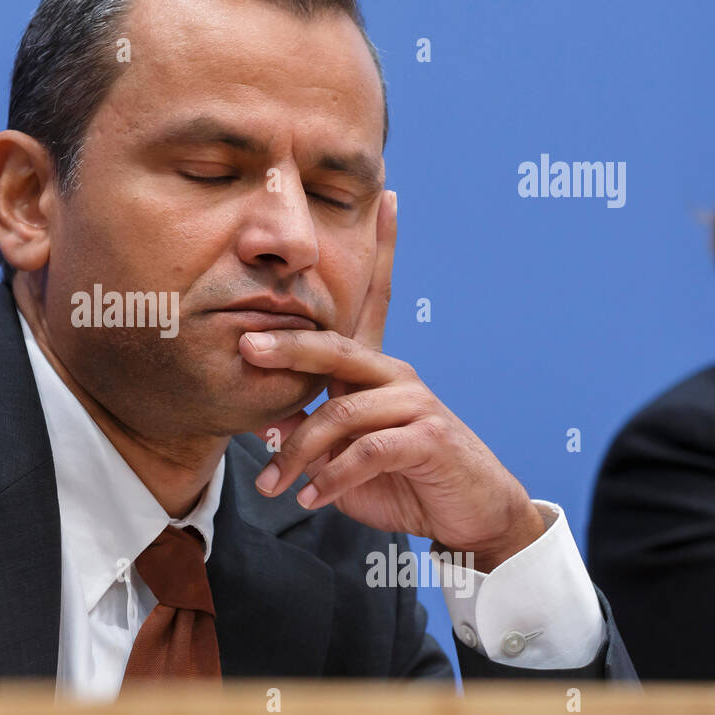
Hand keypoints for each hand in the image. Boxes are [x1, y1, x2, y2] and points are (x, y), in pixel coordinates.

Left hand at [240, 190, 544, 572]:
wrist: (469, 515)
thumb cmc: (403, 480)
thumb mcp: (344, 456)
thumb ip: (310, 434)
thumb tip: (263, 421)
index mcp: (376, 370)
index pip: (376, 298)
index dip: (383, 248)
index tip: (388, 198)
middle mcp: (396, 375)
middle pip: (334, 348)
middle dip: (287, 345)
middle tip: (245, 345)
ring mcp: (415, 402)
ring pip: (340, 413)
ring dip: (298, 453)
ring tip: (273, 484)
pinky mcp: (427, 438)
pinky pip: (366, 452)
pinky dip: (332, 478)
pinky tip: (312, 497)